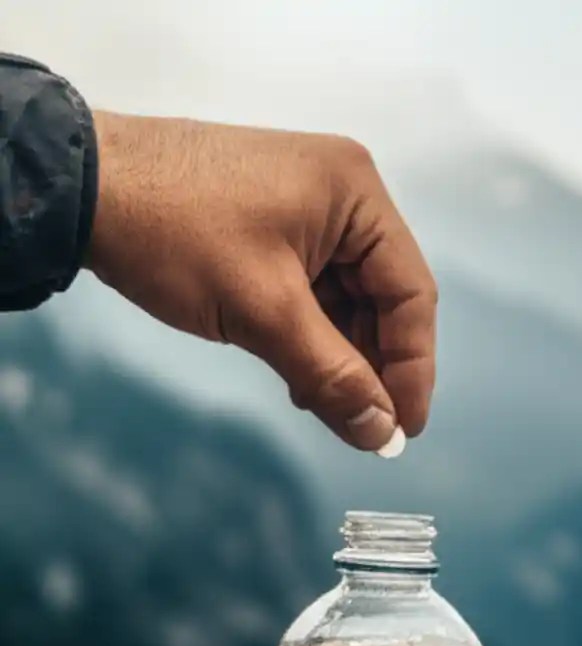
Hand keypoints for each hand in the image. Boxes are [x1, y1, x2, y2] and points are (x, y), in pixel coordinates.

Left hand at [88, 111, 436, 455]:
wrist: (78, 185)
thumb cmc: (172, 230)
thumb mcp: (262, 310)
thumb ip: (332, 374)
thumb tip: (382, 434)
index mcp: (357, 192)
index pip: (412, 292)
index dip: (413, 366)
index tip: (404, 428)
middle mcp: (343, 192)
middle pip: (383, 295)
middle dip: (372, 363)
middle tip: (365, 426)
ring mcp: (308, 203)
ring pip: (347, 296)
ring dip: (339, 354)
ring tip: (324, 404)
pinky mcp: (275, 220)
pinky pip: (314, 286)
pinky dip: (310, 332)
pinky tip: (298, 372)